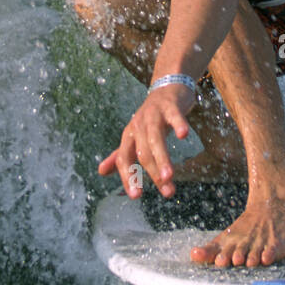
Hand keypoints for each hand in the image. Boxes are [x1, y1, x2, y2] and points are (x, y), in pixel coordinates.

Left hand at [98, 83, 195, 197]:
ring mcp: (153, 115)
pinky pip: (173, 115)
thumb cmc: (151, 118)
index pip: (124, 159)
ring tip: (169, 176)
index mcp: (129, 136)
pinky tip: (183, 135)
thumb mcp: (135, 137)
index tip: (135, 196)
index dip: (128, 177)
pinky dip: (177, 124)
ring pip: (156, 139)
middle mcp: (138, 126)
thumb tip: (100, 172)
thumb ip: (120, 155)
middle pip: (142, 153)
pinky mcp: (169, 106)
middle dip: (153, 173)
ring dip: (162, 158)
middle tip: (166, 192)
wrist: (167, 88)